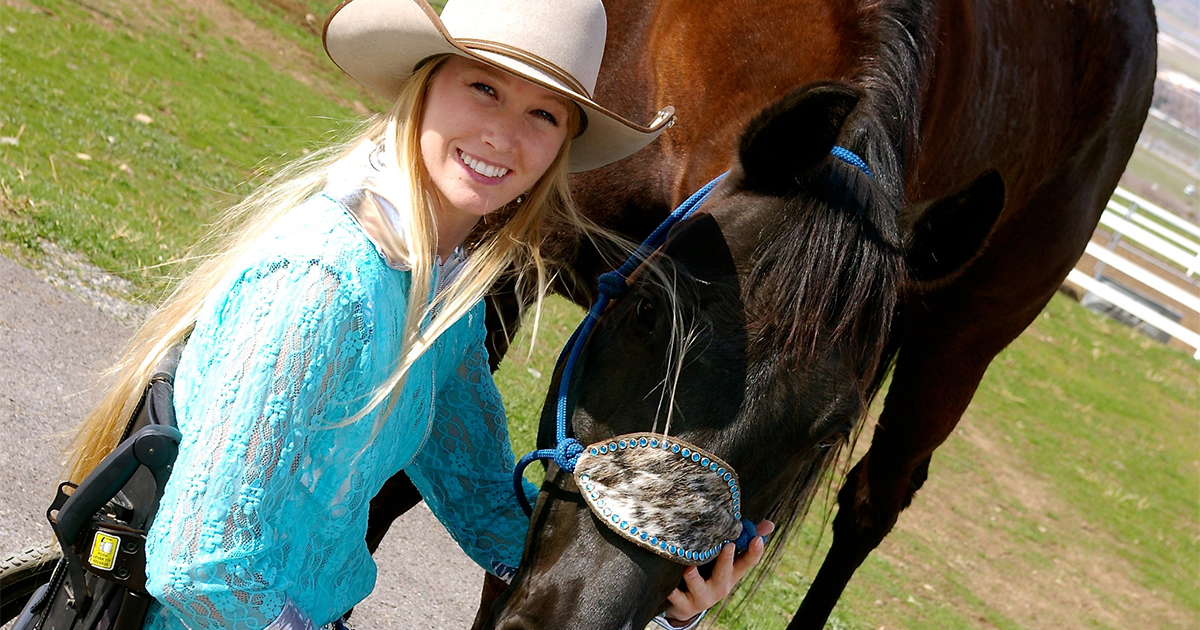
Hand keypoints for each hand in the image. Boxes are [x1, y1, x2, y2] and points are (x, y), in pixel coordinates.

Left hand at [661, 520, 775, 625]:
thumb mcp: (727, 561)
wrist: (687, 605)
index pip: (747, 562)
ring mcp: (703, 596)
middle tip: (728, 546)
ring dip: (694, 577)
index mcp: (731, 574)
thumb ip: (744, 541)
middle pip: (725, 573)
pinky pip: (677, 598)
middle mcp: (720, 586)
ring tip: (688, 568)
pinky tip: (668, 587)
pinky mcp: (685, 605)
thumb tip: (769, 524)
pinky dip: (673, 593)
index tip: (758, 539)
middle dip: (726, 560)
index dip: (755, 552)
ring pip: (699, 586)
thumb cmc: (708, 574)